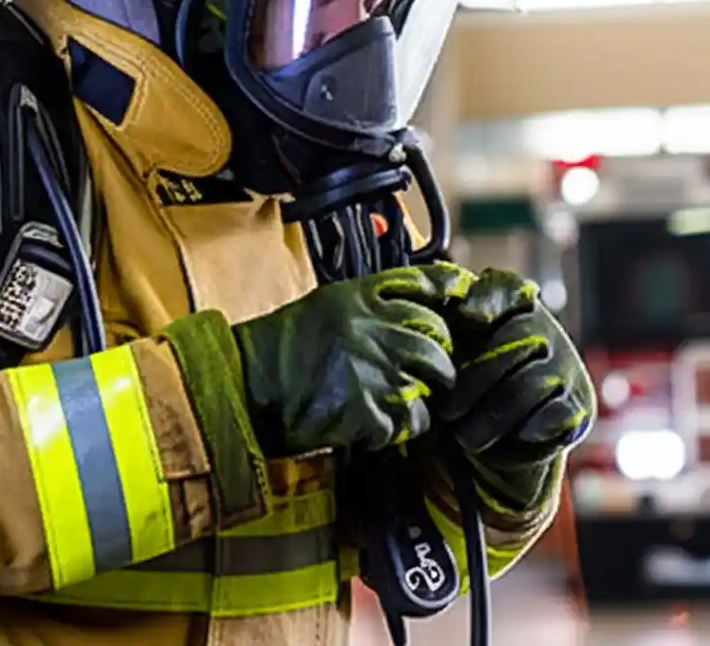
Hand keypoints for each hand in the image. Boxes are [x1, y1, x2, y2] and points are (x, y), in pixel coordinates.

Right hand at [233, 262, 473, 456]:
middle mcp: (374, 326)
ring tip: (393, 400)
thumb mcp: (328, 304)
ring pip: (433, 382)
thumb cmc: (284, 348)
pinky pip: (412, 420)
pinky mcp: (370, 410)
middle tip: (423, 373)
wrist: (247, 390)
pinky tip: (375, 422)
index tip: (462, 305)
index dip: (452, 294)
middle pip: (438, 338)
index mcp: (361, 296)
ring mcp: (374, 368)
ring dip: (422, 395)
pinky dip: (401, 426)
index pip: (429, 283)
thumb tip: (425, 306)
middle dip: (438, 359)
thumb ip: (374, 302)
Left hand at [435, 268, 594, 510]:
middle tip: (446, 412)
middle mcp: (542, 331)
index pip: (507, 288)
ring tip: (465, 439)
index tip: (467, 317)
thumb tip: (424, 301)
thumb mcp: (443, 357)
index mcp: (509, 309)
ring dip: (494, 415)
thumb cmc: (458, 392)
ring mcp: (565, 366)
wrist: (490, 446)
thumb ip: (436, 325)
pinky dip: (534, 426)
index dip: (490, 298)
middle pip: (516, 338)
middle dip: (477, 379)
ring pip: (531, 382)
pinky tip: (519, 435)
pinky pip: (558, 412)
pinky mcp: (578, 405)